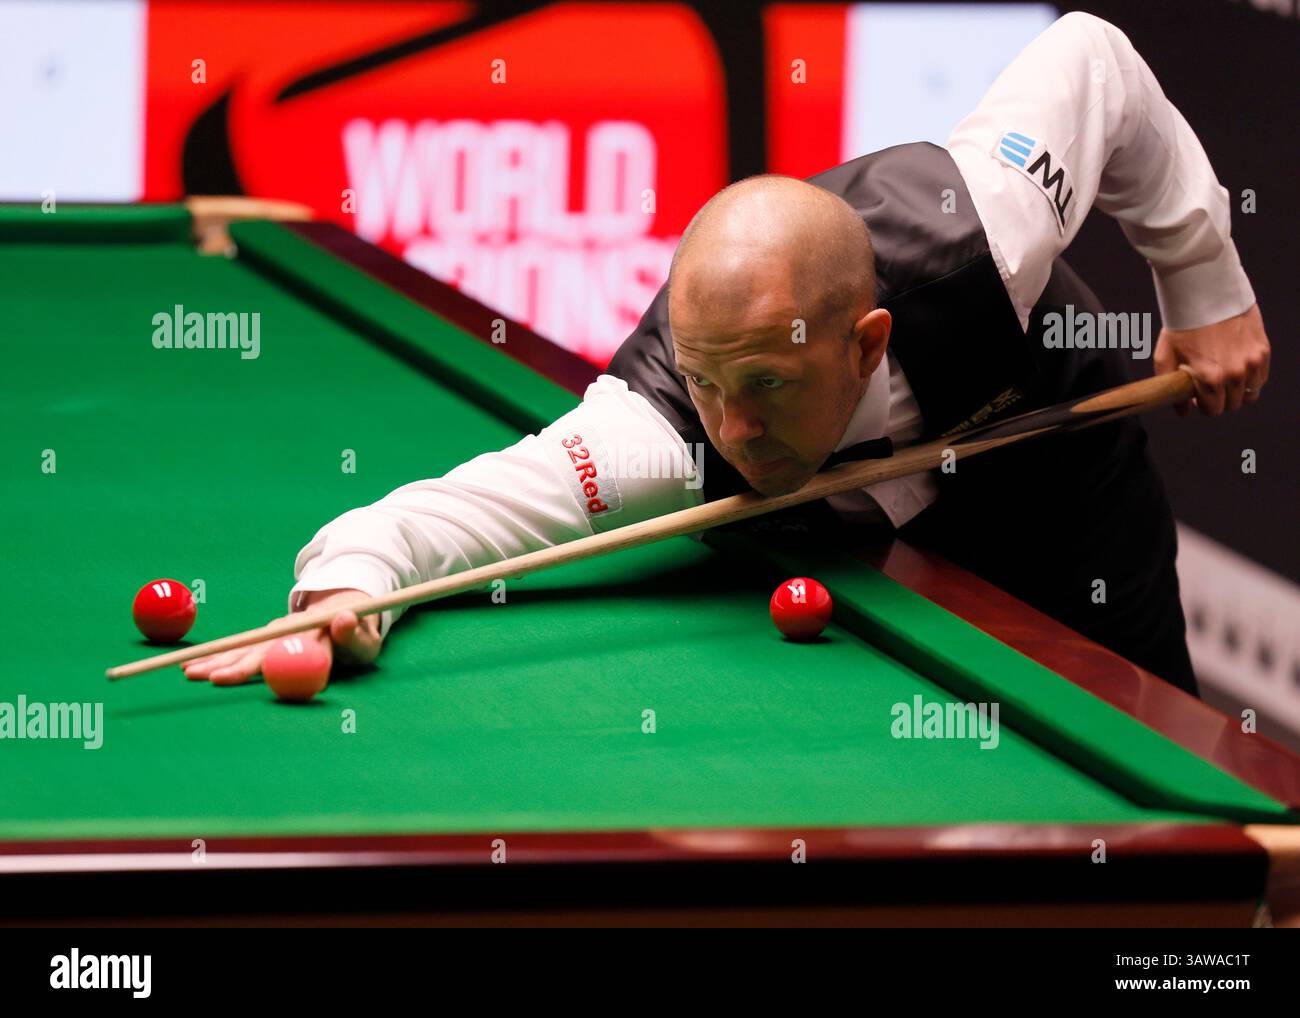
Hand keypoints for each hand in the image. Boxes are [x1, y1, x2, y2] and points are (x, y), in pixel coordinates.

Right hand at [182, 588, 383, 685]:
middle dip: (228, 663)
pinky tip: (197, 665)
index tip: (234, 673)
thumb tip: (343, 618)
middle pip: (256, 648)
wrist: (350, 610)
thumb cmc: (360, 635)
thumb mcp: (367, 640)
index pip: (283, 647)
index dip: (256, 661)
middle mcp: (290, 629)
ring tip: (187, 671)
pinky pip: (244, 648)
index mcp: (313, 630)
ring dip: (217, 659)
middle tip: (200, 677)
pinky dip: (221, 657)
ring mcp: (278, 631)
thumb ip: (355, 634)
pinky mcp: (271, 636)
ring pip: (245, 646)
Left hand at [1153, 303, 1269, 415]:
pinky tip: (1236, 365)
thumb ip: (1172, 388)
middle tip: (1209, 384)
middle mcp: (1234, 373)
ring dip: (1237, 390)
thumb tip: (1184, 412)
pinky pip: (1261, 378)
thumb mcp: (1165, 357)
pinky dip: (1251, 377)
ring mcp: (1252, 362)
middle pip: (1232, 404)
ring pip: (1249, 393)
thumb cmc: (1181, 325)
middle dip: (1219, 399)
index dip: (1203, 405)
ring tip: (1224, 375)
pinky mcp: (1263, 350)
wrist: (1205, 295)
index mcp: (1210, 379)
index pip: (1213, 410)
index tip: (1198, 396)